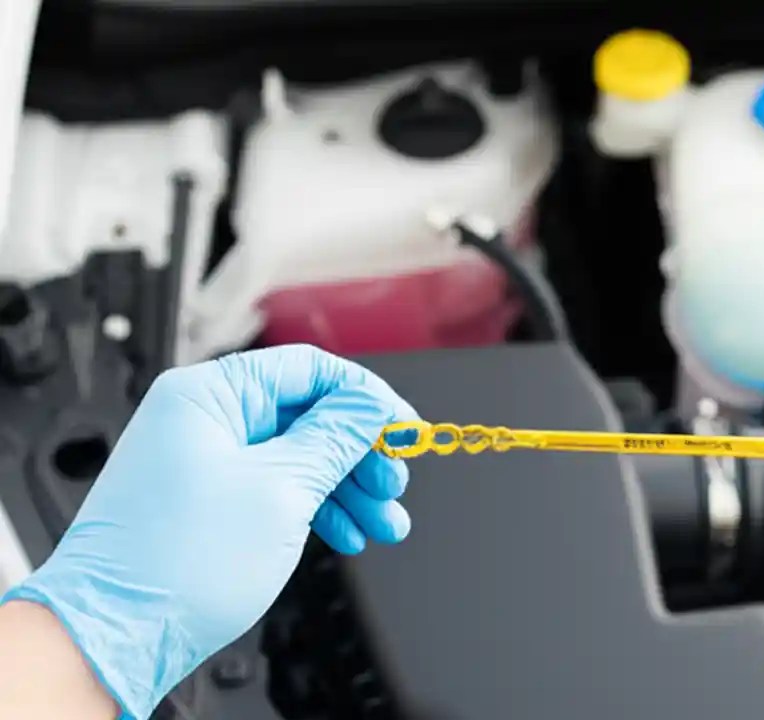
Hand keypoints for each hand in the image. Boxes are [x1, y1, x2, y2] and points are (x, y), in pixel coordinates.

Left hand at [1, 345, 417, 718]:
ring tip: (384, 523)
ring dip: (348, 489)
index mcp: (209, 395)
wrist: (112, 638)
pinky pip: (279, 489)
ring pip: (300, 457)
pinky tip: (347, 534)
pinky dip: (318, 509)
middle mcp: (204, 420)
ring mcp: (205, 462)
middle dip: (361, 453)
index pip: (309, 370)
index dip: (367, 398)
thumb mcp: (282, 489)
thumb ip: (336, 438)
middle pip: (310, 416)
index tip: (405, 428)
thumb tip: (373, 406)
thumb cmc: (174, 564)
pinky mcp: (210, 503)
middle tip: (394, 484)